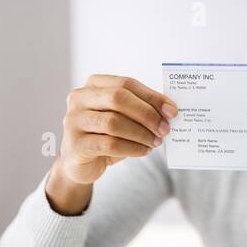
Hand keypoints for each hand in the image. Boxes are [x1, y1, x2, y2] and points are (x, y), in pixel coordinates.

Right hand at [45, 75, 176, 214]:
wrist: (79, 163)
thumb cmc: (104, 135)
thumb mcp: (121, 117)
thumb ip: (139, 109)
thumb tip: (169, 110)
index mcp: (92, 85)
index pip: (126, 83)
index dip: (151, 96)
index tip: (172, 111)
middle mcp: (78, 99)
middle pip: (118, 98)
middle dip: (147, 114)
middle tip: (165, 129)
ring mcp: (73, 121)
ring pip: (114, 122)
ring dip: (141, 133)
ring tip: (156, 142)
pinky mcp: (75, 145)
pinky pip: (109, 144)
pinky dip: (132, 148)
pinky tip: (143, 151)